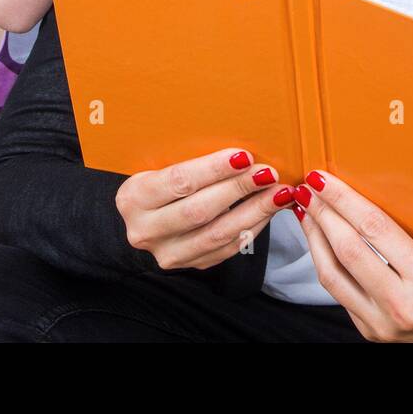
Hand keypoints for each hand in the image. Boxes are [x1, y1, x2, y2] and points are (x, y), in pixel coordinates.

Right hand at [116, 148, 294, 270]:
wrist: (150, 216)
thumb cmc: (163, 180)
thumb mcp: (163, 163)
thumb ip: (192, 157)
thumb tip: (240, 148)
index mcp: (134, 197)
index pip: (179, 182)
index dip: (214, 169)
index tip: (244, 156)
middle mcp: (145, 230)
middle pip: (199, 210)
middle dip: (239, 189)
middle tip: (269, 173)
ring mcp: (167, 253)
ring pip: (217, 235)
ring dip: (254, 212)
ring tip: (278, 193)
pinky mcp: (191, 265)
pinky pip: (227, 249)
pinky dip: (252, 227)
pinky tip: (269, 210)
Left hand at [292, 169, 412, 341]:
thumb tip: (373, 190)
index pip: (375, 228)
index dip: (344, 199)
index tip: (323, 177)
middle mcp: (403, 304)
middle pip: (348, 249)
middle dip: (323, 213)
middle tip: (306, 187)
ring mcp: (382, 323)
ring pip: (333, 273)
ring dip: (314, 237)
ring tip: (306, 210)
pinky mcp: (370, 332)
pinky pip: (339, 292)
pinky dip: (323, 261)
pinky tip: (319, 241)